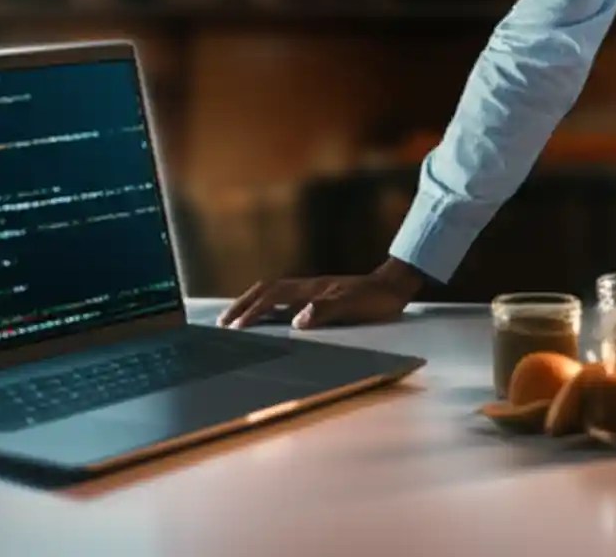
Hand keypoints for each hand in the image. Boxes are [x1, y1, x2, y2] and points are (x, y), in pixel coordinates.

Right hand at [216, 258, 424, 329]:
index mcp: (311, 289)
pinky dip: (266, 307)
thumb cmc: (375, 299)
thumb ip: (325, 312)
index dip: (252, 312)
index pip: (272, 298)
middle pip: (265, 290)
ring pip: (272, 293)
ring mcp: (311, 291)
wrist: (393, 287)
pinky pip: (283, 299)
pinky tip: (265, 319)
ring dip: (251, 304)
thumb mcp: (353, 306)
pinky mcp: (317, 296)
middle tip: (221, 322)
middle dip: (241, 305)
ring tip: (234, 320)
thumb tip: (297, 321)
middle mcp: (307, 287)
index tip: (235, 328)